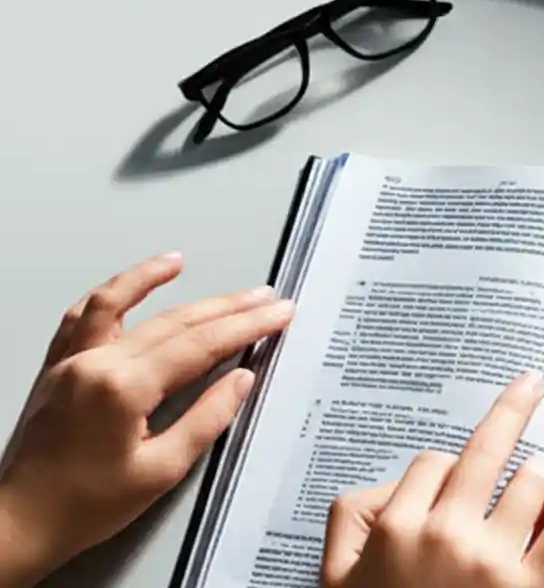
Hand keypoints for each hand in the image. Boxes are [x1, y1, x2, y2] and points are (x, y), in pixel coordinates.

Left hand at [0, 252, 293, 587]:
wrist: (21, 522)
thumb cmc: (86, 506)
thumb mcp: (162, 471)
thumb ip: (206, 419)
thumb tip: (240, 381)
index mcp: (124, 389)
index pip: (201, 344)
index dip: (247, 326)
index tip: (278, 313)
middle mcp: (96, 364)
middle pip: (174, 321)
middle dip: (226, 306)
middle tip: (265, 297)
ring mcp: (72, 362)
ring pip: (121, 305)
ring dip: (153, 279)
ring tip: (181, 262)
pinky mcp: (57, 369)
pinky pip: (81, 316)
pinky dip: (107, 294)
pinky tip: (126, 285)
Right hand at [321, 371, 543, 587]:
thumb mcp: (336, 575)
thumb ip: (352, 516)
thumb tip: (400, 479)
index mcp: (397, 527)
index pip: (433, 461)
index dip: (443, 466)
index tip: (450, 478)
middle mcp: (446, 535)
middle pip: (486, 450)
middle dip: (514, 407)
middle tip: (534, 381)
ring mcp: (492, 562)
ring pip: (529, 482)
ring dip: (538, 470)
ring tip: (540, 469)